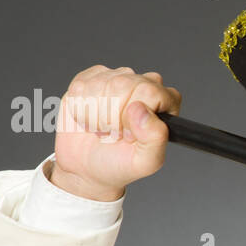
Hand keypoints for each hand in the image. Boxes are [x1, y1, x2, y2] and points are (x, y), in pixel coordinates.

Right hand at [53, 65, 181, 199]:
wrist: (86, 167)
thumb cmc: (118, 164)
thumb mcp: (145, 162)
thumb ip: (155, 138)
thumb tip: (141, 110)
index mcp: (165, 102)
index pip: (150, 92)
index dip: (132, 116)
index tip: (129, 134)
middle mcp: (144, 85)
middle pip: (124, 84)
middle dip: (112, 115)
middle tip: (115, 132)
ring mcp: (118, 78)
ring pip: (101, 84)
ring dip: (96, 113)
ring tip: (103, 127)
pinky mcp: (93, 78)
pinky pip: (81, 85)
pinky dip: (80, 107)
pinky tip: (89, 118)